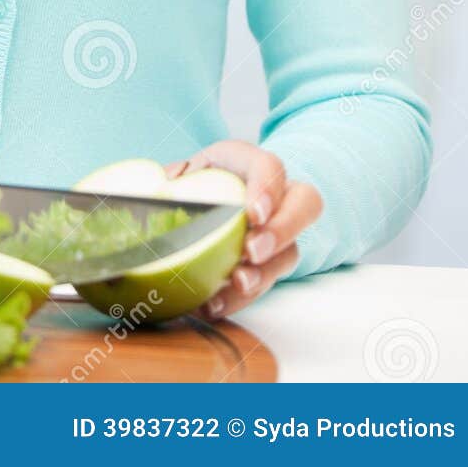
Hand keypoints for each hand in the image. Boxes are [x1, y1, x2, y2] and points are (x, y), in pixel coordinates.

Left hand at [162, 140, 322, 320]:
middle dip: (282, 230)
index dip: (267, 188)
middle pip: (304, 204)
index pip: (270, 165)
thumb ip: (173, 178)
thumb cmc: (196, 181)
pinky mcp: (271, 262)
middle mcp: (275, 194)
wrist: (208, 200)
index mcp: (247, 162)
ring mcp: (279, 229)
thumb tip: (162, 185)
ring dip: (264, 272)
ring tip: (236, 283)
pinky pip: (267, 281)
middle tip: (252, 251)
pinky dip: (241, 297)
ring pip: (290, 251)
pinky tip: (215, 304)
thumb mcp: (184, 171)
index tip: (253, 214)